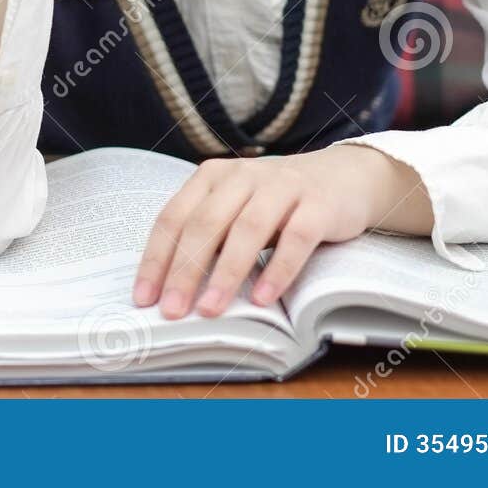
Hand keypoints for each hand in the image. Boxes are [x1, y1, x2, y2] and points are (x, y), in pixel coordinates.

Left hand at [132, 145, 404, 318]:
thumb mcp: (235, 209)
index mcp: (212, 177)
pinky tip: (262, 298)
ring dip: (226, 273)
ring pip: (246, 230)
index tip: (144, 298)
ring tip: (210, 310)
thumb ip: (208, 236)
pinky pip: (295, 238)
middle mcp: (242, 176)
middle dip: (184, 270)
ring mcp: (282, 187)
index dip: (156, 259)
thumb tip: (172, 290)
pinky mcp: (318, 204)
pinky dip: (278, 269)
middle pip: (205, 225)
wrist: (343, 178)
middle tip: (171, 310)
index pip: (173, 218)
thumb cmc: (277, 204)